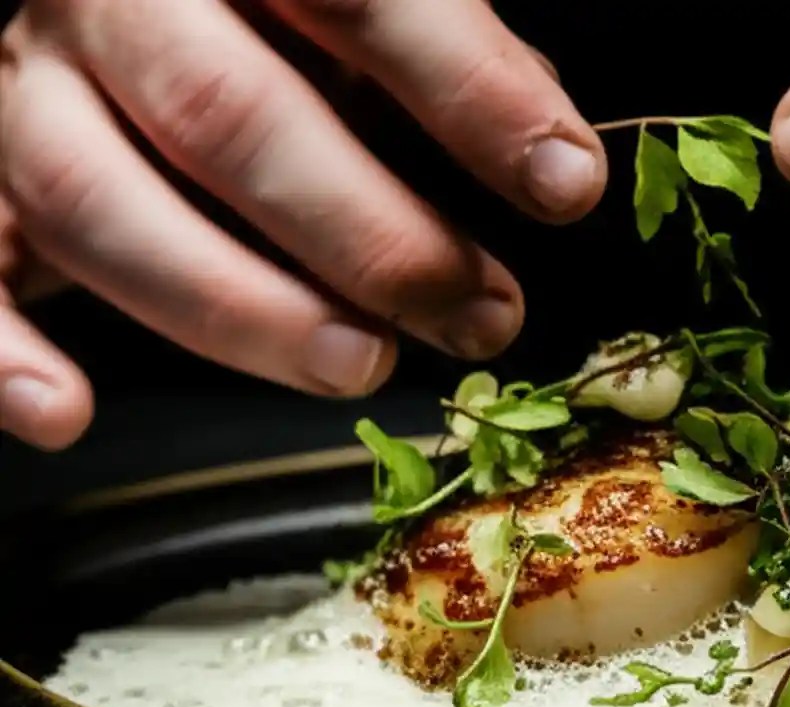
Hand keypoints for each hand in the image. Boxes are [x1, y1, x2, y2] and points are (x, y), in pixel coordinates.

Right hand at [0, 0, 606, 448]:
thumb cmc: (268, 5)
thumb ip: (442, 44)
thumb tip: (548, 146)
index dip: (470, 93)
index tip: (563, 183)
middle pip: (232, 118)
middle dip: (374, 238)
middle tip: (477, 315)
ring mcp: (24, 86)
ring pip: (104, 205)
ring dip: (242, 310)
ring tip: (357, 364)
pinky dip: (4, 352)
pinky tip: (69, 411)